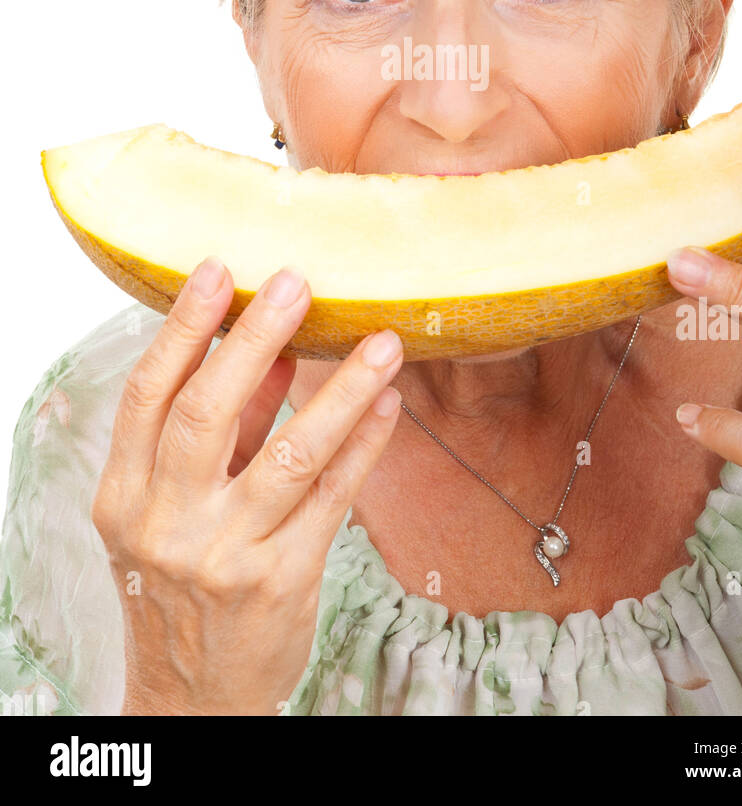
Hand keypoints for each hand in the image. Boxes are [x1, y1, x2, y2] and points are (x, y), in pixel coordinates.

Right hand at [90, 258, 403, 715]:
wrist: (193, 698)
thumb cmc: (181, 585)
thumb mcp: (169, 511)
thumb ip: (218, 432)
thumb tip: (275, 351)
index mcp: (123, 498)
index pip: (148, 396)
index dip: (182, 328)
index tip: (219, 270)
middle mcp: (166, 524)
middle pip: (208, 412)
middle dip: (255, 338)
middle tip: (299, 283)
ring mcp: (225, 556)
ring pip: (288, 454)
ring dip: (341, 391)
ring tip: (382, 343)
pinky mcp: (283, 582)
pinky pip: (333, 499)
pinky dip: (364, 445)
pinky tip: (389, 406)